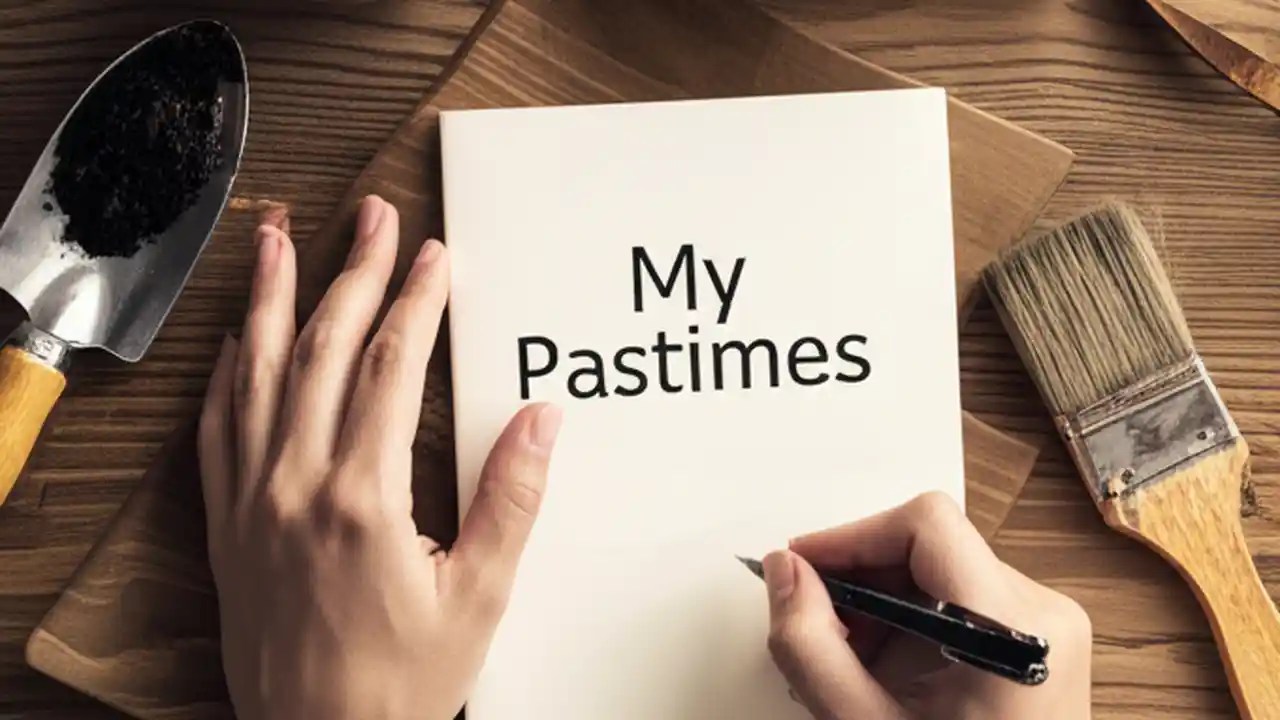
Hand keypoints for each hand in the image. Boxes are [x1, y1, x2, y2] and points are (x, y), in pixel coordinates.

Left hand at [198, 195, 562, 719]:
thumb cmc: (398, 684)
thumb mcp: (479, 598)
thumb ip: (510, 501)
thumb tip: (542, 421)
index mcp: (362, 499)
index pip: (391, 367)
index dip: (416, 301)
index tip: (434, 257)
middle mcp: (295, 486)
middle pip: (321, 349)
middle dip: (352, 272)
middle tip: (372, 217)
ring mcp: (250, 501)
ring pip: (253, 373)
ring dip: (266, 297)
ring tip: (276, 237)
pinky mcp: (225, 523)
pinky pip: (215, 426)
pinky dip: (225, 370)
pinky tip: (234, 337)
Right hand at [763, 492, 1091, 719]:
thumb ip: (811, 647)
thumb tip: (786, 575)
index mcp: (1013, 630)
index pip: (925, 525)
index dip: (852, 536)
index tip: (806, 567)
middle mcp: (1044, 616)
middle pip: (929, 543)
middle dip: (859, 576)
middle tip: (816, 622)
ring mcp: (1048, 627)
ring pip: (940, 567)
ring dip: (880, 600)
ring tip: (848, 658)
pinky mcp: (1039, 640)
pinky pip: (960, 596)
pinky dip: (909, 619)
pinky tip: (883, 666)